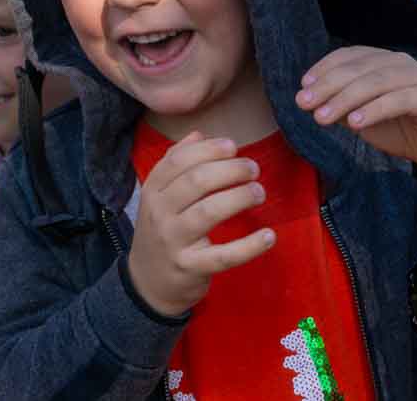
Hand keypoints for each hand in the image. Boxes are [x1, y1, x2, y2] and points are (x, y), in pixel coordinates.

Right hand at [127, 131, 274, 317]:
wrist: (147, 282)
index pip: (178, 160)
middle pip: (196, 181)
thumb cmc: (162, 231)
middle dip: (230, 170)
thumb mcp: (159, 196)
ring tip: (260, 192)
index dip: (209, 149)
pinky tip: (269, 235)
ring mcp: (174, 241)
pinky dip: (249, 246)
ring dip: (240, 197)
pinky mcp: (190, 268)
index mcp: (153, 190)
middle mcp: (159, 213)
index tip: (233, 146)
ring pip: (209, 212)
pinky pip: (224, 256)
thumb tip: (199, 134)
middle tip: (253, 169)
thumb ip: (175, 163)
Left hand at [297, 46, 416, 173]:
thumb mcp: (363, 116)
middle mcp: (398, 63)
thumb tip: (311, 102)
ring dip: (344, 99)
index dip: (323, 68)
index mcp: (381, 61)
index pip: (348, 56)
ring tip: (322, 117)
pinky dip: (373, 110)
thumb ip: (342, 106)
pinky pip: (397, 100)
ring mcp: (416, 77)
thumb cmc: (401, 127)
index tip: (303, 86)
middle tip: (304, 103)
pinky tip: (354, 123)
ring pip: (374, 82)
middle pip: (357, 68)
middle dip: (327, 86)